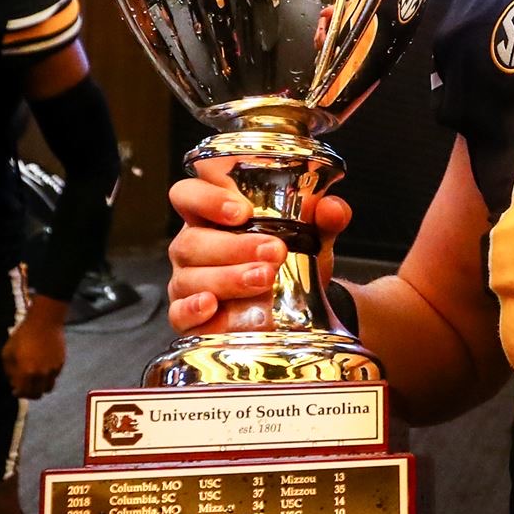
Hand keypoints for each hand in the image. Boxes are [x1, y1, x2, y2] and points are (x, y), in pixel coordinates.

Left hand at [2, 296, 70, 398]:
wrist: (44, 322)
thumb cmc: (23, 335)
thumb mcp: (8, 352)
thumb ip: (9, 370)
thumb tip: (13, 380)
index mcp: (27, 372)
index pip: (24, 393)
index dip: (18, 394)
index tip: (15, 391)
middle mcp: (42, 375)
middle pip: (38, 394)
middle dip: (30, 394)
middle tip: (25, 388)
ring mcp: (53, 370)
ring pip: (48, 388)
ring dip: (40, 387)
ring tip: (35, 380)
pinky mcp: (61, 363)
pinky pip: (54, 377)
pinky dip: (48, 377)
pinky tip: (42, 368)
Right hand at [165, 172, 349, 333]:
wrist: (298, 304)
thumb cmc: (288, 259)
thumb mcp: (309, 236)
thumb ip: (323, 219)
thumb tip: (334, 208)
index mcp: (210, 217)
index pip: (188, 196)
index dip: (207, 199)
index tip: (243, 211)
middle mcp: (192, 247)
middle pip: (192, 241)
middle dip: (234, 246)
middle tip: (274, 252)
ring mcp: (186, 283)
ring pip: (190, 278)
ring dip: (228, 278)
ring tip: (264, 278)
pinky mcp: (189, 317)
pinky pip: (179, 314)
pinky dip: (193, 310)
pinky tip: (212, 306)